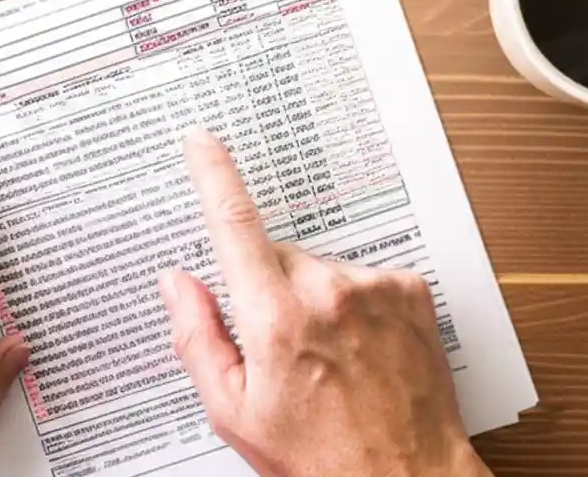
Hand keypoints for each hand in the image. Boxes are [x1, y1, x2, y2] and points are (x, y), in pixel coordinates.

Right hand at [160, 128, 491, 476]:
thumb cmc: (322, 458)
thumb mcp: (234, 412)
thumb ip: (197, 338)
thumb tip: (178, 283)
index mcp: (277, 318)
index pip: (234, 224)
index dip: (212, 173)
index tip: (200, 141)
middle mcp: (328, 291)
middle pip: (275, 256)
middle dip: (266, 289)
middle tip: (279, 350)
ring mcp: (374, 287)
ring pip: (319, 268)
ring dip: (313, 299)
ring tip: (326, 360)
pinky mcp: (409, 289)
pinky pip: (361, 278)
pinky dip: (353, 304)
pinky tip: (358, 350)